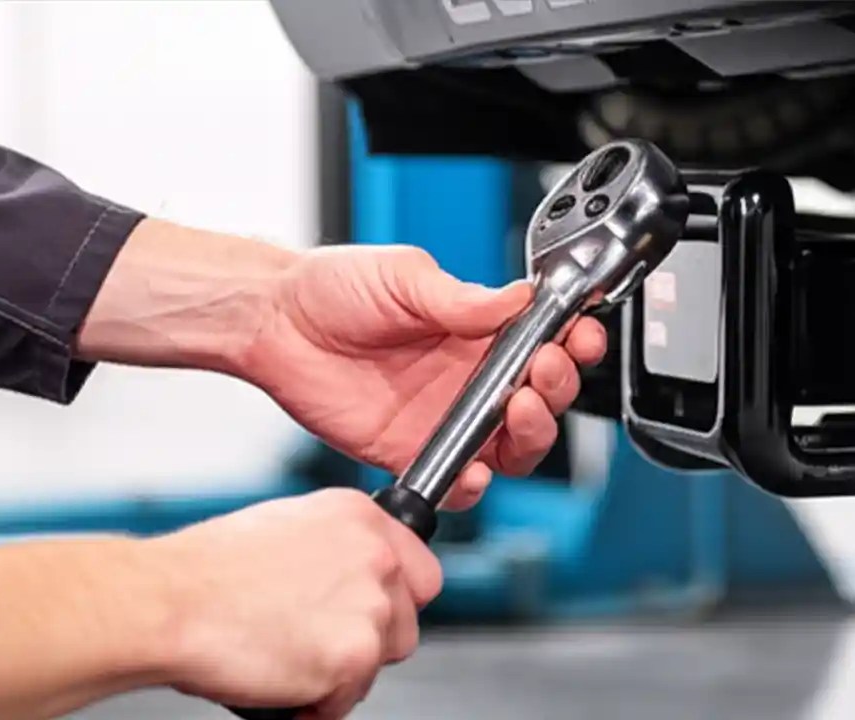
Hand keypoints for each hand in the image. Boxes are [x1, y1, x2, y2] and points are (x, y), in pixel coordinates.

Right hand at [0, 489, 438, 719]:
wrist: (170, 602)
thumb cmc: (205, 571)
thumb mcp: (284, 530)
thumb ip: (331, 549)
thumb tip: (344, 576)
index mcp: (358, 516)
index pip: (417, 568)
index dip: (390, 600)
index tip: (367, 612)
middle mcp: (374, 553)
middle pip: (406, 619)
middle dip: (371, 639)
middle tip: (318, 641)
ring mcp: (369, 604)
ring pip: (382, 660)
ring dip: (342, 670)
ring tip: (289, 657)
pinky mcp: (354, 654)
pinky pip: (350, 697)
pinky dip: (317, 702)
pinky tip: (281, 678)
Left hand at [241, 245, 607, 509]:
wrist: (275, 323)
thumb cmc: (334, 289)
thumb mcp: (403, 275)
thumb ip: (460, 297)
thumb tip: (517, 299)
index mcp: (476, 330)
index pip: (544, 343)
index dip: (571, 344)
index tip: (579, 337)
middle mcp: (468, 378)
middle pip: (541, 400)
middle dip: (557, 389)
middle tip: (543, 372)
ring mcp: (444, 418)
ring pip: (511, 446)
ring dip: (530, 434)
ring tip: (520, 409)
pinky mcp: (411, 451)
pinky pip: (457, 481)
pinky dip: (475, 483)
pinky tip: (474, 467)